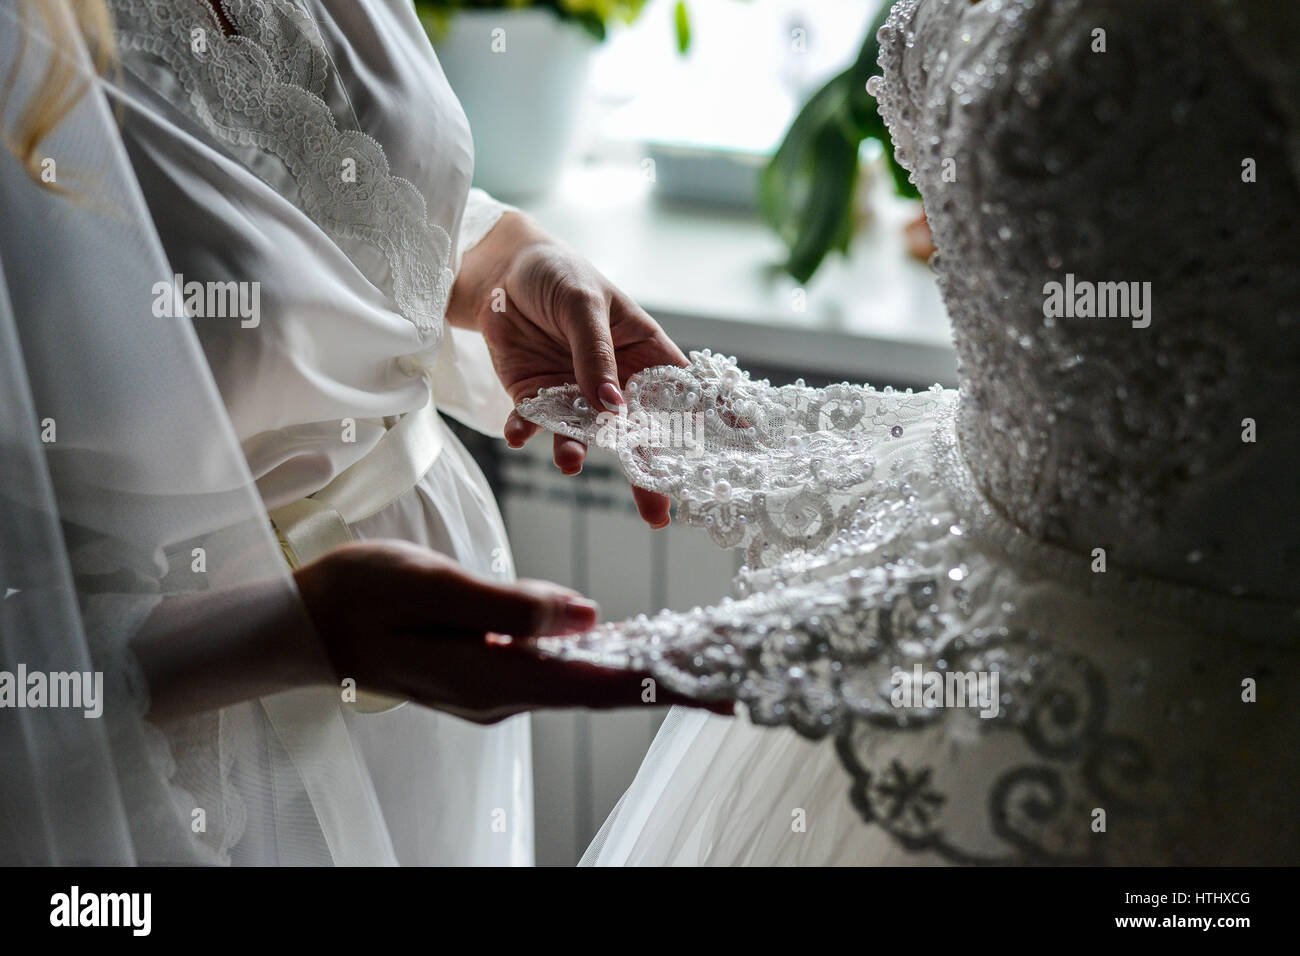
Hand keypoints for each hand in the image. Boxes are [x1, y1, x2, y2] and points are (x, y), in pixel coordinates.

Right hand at [294, 539, 729, 723]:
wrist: (302, 624)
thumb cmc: (360, 596)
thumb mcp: (433, 586)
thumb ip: (512, 604)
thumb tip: (590, 617)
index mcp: (494, 677)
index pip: (602, 688)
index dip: (668, 687)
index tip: (725, 691)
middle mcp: (503, 694)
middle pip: (604, 690)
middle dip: (670, 683)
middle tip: (736, 677)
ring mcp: (494, 686)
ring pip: (585, 681)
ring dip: (642, 671)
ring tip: (699, 661)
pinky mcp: (486, 668)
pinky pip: (558, 669)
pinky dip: (602, 660)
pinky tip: (627, 648)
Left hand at [447, 212, 686, 527]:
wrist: (503, 271)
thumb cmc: (560, 275)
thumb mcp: (584, 304)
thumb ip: (596, 354)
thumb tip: (612, 406)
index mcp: (642, 354)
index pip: (679, 394)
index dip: (703, 425)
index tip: (723, 461)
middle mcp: (614, 382)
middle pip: (636, 433)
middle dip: (646, 472)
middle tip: (658, 515)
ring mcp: (575, 394)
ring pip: (584, 434)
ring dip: (576, 451)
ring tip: (570, 463)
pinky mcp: (535, 398)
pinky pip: (533, 422)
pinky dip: (524, 430)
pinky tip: (515, 434)